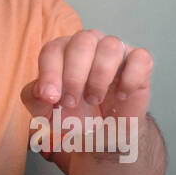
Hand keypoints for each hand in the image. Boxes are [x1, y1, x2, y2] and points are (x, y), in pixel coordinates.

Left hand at [21, 30, 152, 128]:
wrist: (104, 132)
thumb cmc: (74, 115)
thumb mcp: (47, 112)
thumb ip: (35, 98)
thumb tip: (42, 90)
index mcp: (63, 50)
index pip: (53, 49)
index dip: (50, 73)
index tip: (52, 98)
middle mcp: (89, 43)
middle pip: (82, 42)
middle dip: (75, 76)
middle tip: (73, 102)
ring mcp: (115, 50)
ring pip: (111, 46)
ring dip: (100, 77)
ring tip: (95, 99)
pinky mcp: (139, 62)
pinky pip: (140, 58)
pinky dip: (129, 79)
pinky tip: (121, 95)